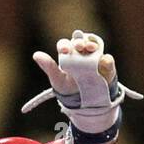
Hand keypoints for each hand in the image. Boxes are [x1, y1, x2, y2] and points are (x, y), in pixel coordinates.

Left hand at [22, 30, 142, 131]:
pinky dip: (106, 59)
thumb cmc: (68, 88)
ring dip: (92, 44)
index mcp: (68, 53)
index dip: (64, 45)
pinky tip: (103, 60)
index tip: (64, 51)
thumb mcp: (57, 79)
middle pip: (80, 41)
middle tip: (79, 46)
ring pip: (94, 45)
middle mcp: (81, 51)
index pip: (65, 44)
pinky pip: (107, 59)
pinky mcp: (106, 65)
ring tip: (91, 48)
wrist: (84, 102)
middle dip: (79, 41)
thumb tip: (35, 54)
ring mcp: (95, 56)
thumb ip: (48, 67)